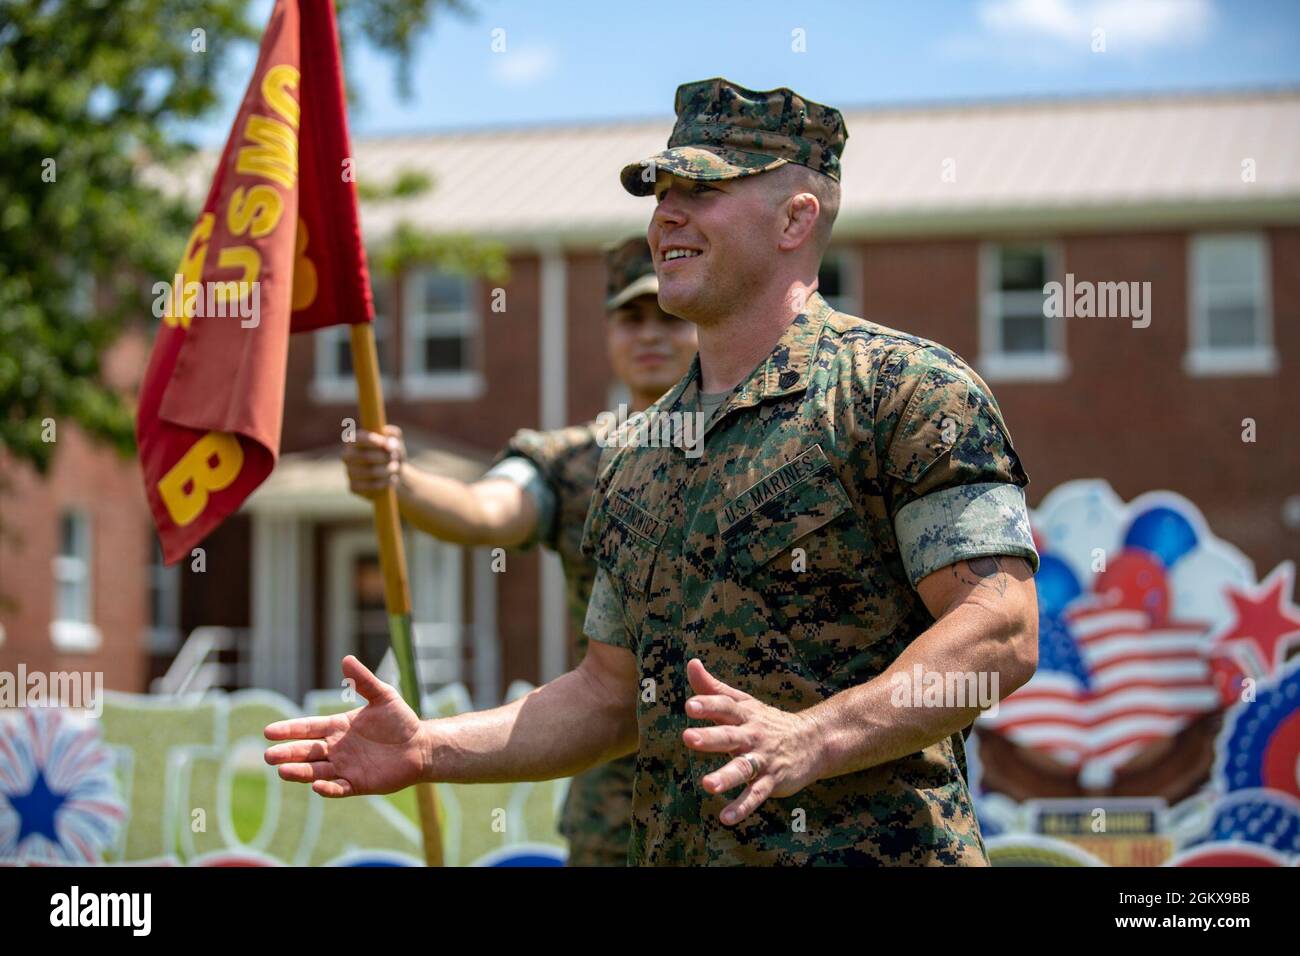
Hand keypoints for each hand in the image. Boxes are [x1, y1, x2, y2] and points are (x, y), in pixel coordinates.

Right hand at [264, 656, 426, 796]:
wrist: (421, 746)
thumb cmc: (400, 720)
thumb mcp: (383, 696)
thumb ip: (364, 681)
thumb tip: (346, 658)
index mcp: (337, 727)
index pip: (308, 728)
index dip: (289, 730)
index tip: (269, 731)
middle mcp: (336, 748)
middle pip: (306, 751)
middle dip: (288, 753)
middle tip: (268, 756)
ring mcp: (345, 767)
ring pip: (316, 770)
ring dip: (300, 772)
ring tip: (283, 771)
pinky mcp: (357, 783)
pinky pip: (338, 788)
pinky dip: (327, 788)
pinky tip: (317, 786)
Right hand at [343, 424, 404, 498]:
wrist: (392, 475)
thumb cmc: (391, 454)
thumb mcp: (396, 443)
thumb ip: (393, 435)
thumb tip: (387, 432)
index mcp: (354, 441)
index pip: (358, 438)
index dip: (372, 441)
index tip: (387, 445)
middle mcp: (347, 456)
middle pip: (365, 456)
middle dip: (384, 458)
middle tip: (394, 458)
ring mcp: (349, 472)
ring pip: (370, 472)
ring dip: (388, 470)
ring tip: (395, 468)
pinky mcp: (353, 487)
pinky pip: (370, 486)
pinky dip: (384, 483)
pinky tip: (390, 479)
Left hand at [682, 658, 822, 824]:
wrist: (814, 741)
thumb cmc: (767, 721)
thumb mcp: (743, 702)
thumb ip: (714, 688)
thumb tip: (691, 664)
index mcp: (744, 715)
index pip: (725, 706)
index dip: (708, 704)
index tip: (690, 705)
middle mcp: (753, 736)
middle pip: (730, 735)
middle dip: (711, 737)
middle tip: (689, 738)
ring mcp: (763, 759)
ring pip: (743, 768)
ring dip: (726, 776)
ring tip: (707, 785)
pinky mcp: (772, 781)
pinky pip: (756, 795)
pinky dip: (742, 807)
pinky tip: (725, 818)